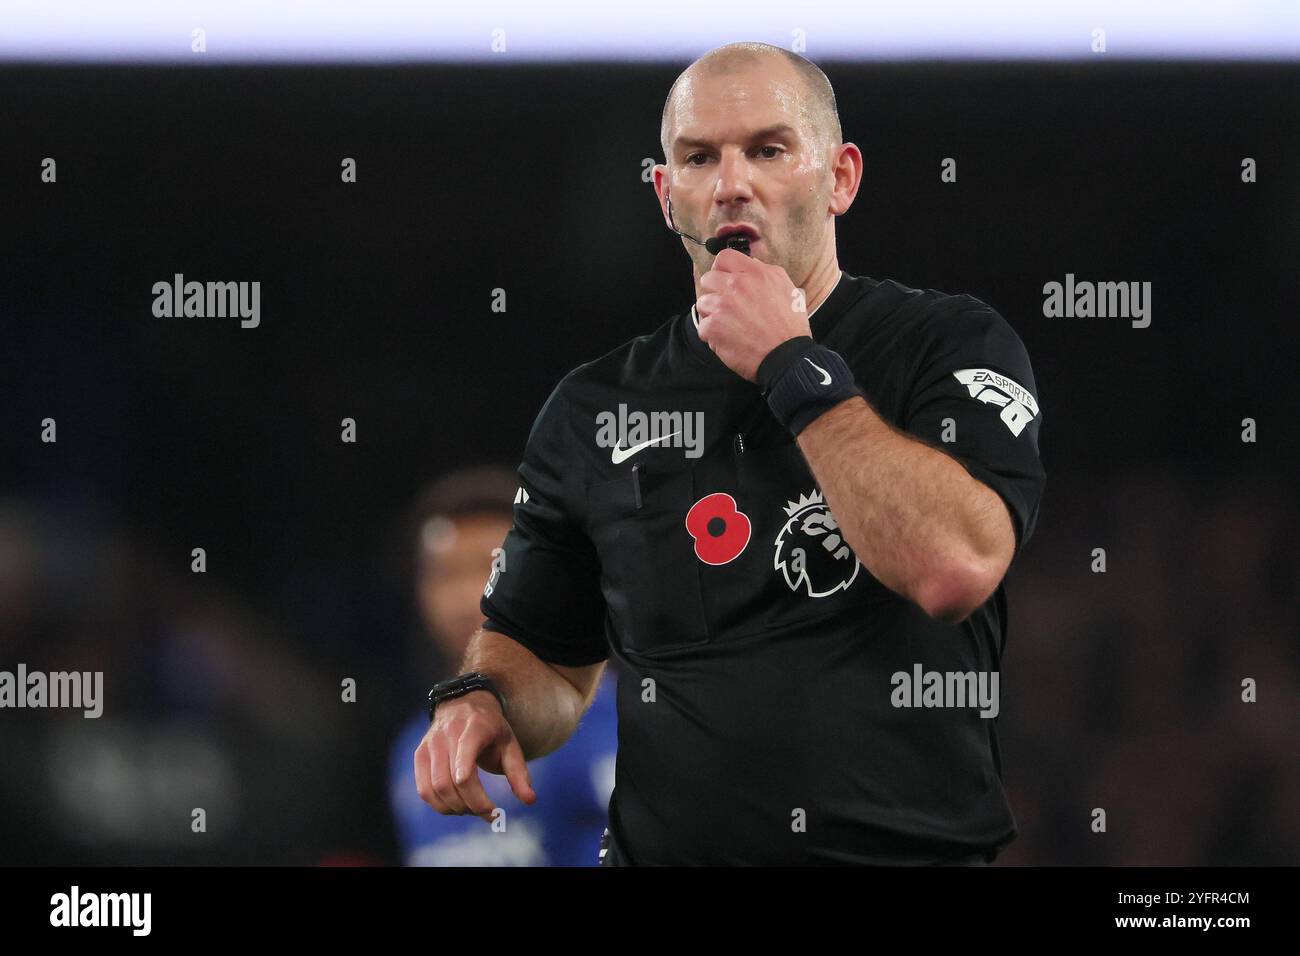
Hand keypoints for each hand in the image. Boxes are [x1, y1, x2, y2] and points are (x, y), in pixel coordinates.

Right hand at [414, 689, 535, 820]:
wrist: (463, 705)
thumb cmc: (491, 730)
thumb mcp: (510, 744)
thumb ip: (519, 773)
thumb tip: (530, 801)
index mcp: (475, 726)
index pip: (465, 753)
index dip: (467, 781)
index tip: (486, 807)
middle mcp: (448, 733)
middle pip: (452, 781)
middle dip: (471, 805)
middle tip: (489, 814)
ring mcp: (430, 744)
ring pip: (436, 788)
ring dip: (455, 809)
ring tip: (472, 810)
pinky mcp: (419, 755)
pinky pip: (424, 790)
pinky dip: (439, 806)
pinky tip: (456, 807)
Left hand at [695, 249, 811, 381]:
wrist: (787, 356)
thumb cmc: (789, 326)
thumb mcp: (787, 288)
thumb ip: (765, 272)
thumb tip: (751, 264)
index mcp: (756, 273)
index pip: (724, 257)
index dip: (721, 269)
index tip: (724, 279)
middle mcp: (737, 285)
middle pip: (708, 278)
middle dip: (715, 292)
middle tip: (727, 306)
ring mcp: (722, 306)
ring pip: (703, 302)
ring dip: (712, 314)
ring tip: (729, 325)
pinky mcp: (713, 327)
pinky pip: (702, 326)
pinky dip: (712, 335)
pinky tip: (728, 339)